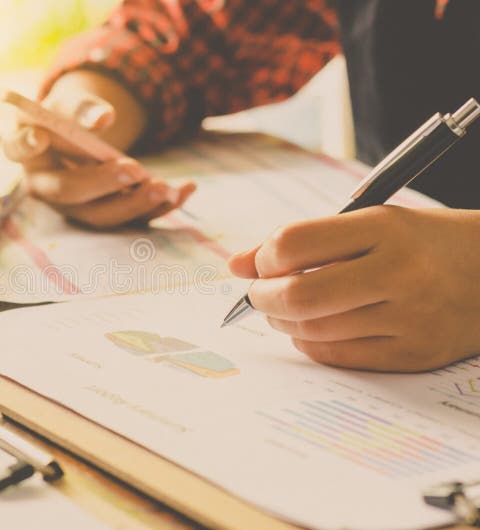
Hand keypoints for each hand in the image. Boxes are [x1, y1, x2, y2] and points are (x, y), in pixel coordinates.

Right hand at [1, 71, 194, 228]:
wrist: (76, 140)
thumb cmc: (64, 119)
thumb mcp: (67, 103)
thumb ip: (80, 107)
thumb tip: (103, 120)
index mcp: (25, 151)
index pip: (17, 148)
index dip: (26, 144)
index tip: (39, 136)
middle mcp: (46, 187)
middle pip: (68, 193)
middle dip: (102, 184)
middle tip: (134, 169)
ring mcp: (76, 207)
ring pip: (102, 216)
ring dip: (135, 204)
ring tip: (165, 188)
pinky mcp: (105, 214)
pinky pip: (132, 218)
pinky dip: (162, 207)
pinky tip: (187, 190)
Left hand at [228, 206, 479, 371]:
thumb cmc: (422, 244)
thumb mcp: (371, 224)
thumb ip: (303, 240)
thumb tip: (235, 265)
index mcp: (385, 228)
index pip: (294, 243)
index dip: (264, 257)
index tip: (262, 262)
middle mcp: (399, 273)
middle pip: (298, 296)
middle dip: (263, 298)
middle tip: (259, 294)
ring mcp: (410, 318)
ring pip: (313, 330)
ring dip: (283, 322)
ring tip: (284, 310)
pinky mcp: (415, 354)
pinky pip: (338, 356)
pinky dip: (309, 343)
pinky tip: (310, 329)